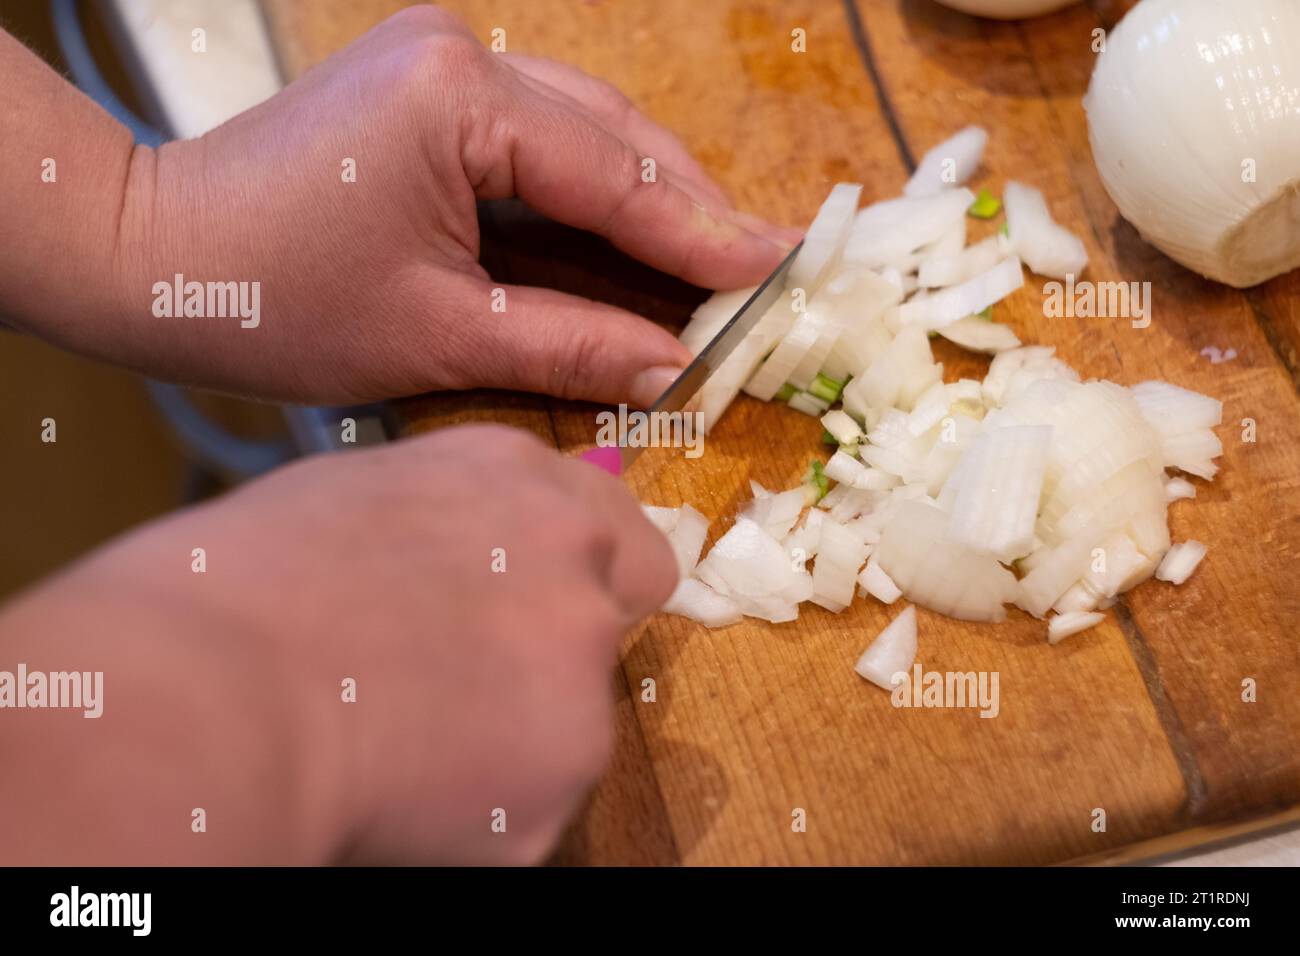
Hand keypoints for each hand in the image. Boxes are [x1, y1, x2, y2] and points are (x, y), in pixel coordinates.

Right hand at [0, 425, 677, 863]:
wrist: (205, 690)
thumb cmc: (231, 589)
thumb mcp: (352, 504)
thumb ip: (443, 524)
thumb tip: (460, 565)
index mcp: (512, 475)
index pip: (609, 517)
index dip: (574, 567)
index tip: (531, 601)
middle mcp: (571, 552)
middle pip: (621, 601)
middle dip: (572, 639)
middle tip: (483, 681)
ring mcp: (580, 657)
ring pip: (576, 713)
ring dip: (518, 735)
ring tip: (402, 739)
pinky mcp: (569, 761)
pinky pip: (538, 798)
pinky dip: (487, 810)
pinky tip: (401, 787)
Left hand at [92, 5, 795, 405]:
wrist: (158, 257)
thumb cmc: (276, 302)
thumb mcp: (437, 335)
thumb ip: (568, 344)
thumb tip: (674, 369)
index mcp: (461, 100)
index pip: (614, 175)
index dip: (702, 234)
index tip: (781, 271)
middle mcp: (464, 55)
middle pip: (615, 138)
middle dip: (689, 212)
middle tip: (765, 272)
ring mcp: (446, 63)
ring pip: (587, 135)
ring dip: (648, 204)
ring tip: (718, 266)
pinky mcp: (433, 90)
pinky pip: (541, 144)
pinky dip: (590, 201)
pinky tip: (638, 247)